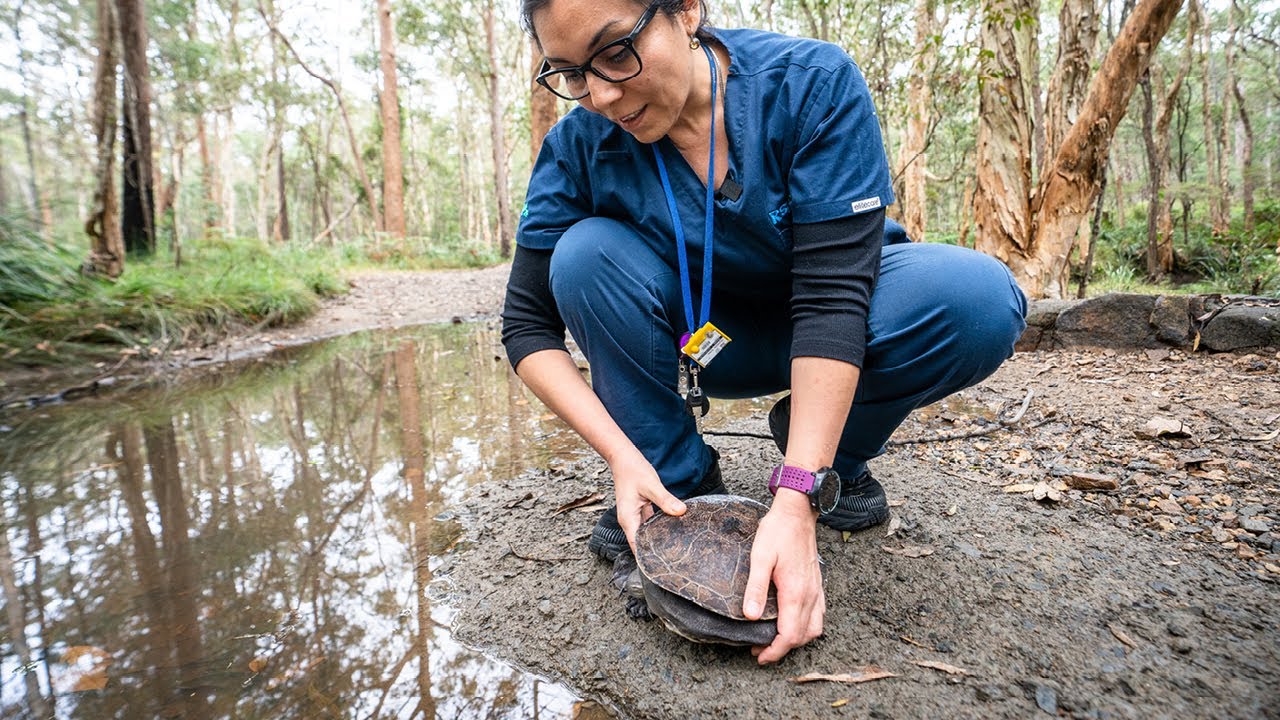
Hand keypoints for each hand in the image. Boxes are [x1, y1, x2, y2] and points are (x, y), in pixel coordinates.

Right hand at [611, 451, 686, 551]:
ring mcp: (634, 515)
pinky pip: (649, 523)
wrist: (623, 458)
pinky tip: (670, 528)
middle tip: (674, 560)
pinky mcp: (640, 509)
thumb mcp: (651, 486)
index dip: (647, 558)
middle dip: (654, 551)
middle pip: (641, 542)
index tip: (660, 567)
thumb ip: (665, 500)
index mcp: (628, 519)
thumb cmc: (633, 471)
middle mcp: (630, 520)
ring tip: (674, 549)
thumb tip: (681, 511)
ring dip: (657, 539)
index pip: (637, 546)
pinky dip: (658, 527)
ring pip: (646, 533)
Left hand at [743, 489, 823, 664]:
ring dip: (796, 639)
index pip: (789, 635)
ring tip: (775, 639)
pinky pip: (819, 615)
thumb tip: (749, 616)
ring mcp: (817, 590)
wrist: (798, 512)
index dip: (774, 651)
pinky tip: (793, 621)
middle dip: (783, 649)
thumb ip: (755, 587)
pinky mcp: (818, 584)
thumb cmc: (777, 532)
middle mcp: (810, 595)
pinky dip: (807, 627)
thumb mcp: (760, 557)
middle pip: (802, 636)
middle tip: (760, 650)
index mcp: (795, 592)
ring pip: (814, 628)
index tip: (758, 655)